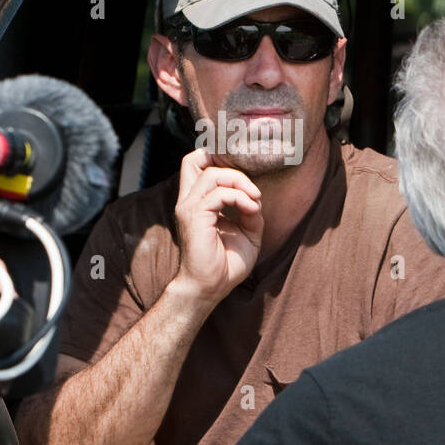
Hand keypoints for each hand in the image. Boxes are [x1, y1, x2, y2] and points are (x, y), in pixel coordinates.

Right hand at [172, 148, 263, 303]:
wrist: (210, 288)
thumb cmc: (226, 264)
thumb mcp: (247, 232)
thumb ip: (250, 210)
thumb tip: (256, 197)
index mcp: (198, 201)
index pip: (197, 163)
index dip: (217, 156)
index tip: (244, 169)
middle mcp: (189, 200)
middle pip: (196, 158)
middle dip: (228, 163)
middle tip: (250, 185)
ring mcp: (189, 207)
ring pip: (213, 173)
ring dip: (240, 182)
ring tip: (255, 199)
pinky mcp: (194, 216)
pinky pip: (219, 194)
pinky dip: (239, 197)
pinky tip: (251, 209)